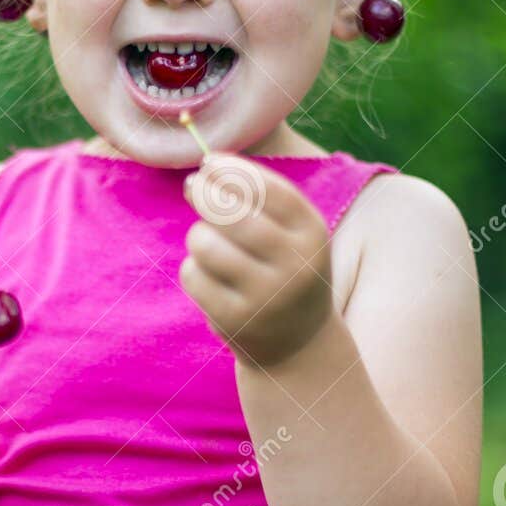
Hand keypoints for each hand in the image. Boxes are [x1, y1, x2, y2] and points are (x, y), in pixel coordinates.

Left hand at [179, 154, 333, 370]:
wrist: (298, 343)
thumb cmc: (285, 269)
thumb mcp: (290, 232)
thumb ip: (259, 199)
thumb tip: (207, 167)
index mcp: (312, 234)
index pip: (268, 190)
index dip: (233, 170)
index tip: (209, 162)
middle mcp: (294, 265)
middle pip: (233, 216)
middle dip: (205, 194)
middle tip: (192, 186)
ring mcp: (265, 296)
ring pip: (206, 245)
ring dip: (198, 236)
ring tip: (206, 242)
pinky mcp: (236, 320)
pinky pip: (194, 276)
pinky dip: (194, 270)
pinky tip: (209, 277)